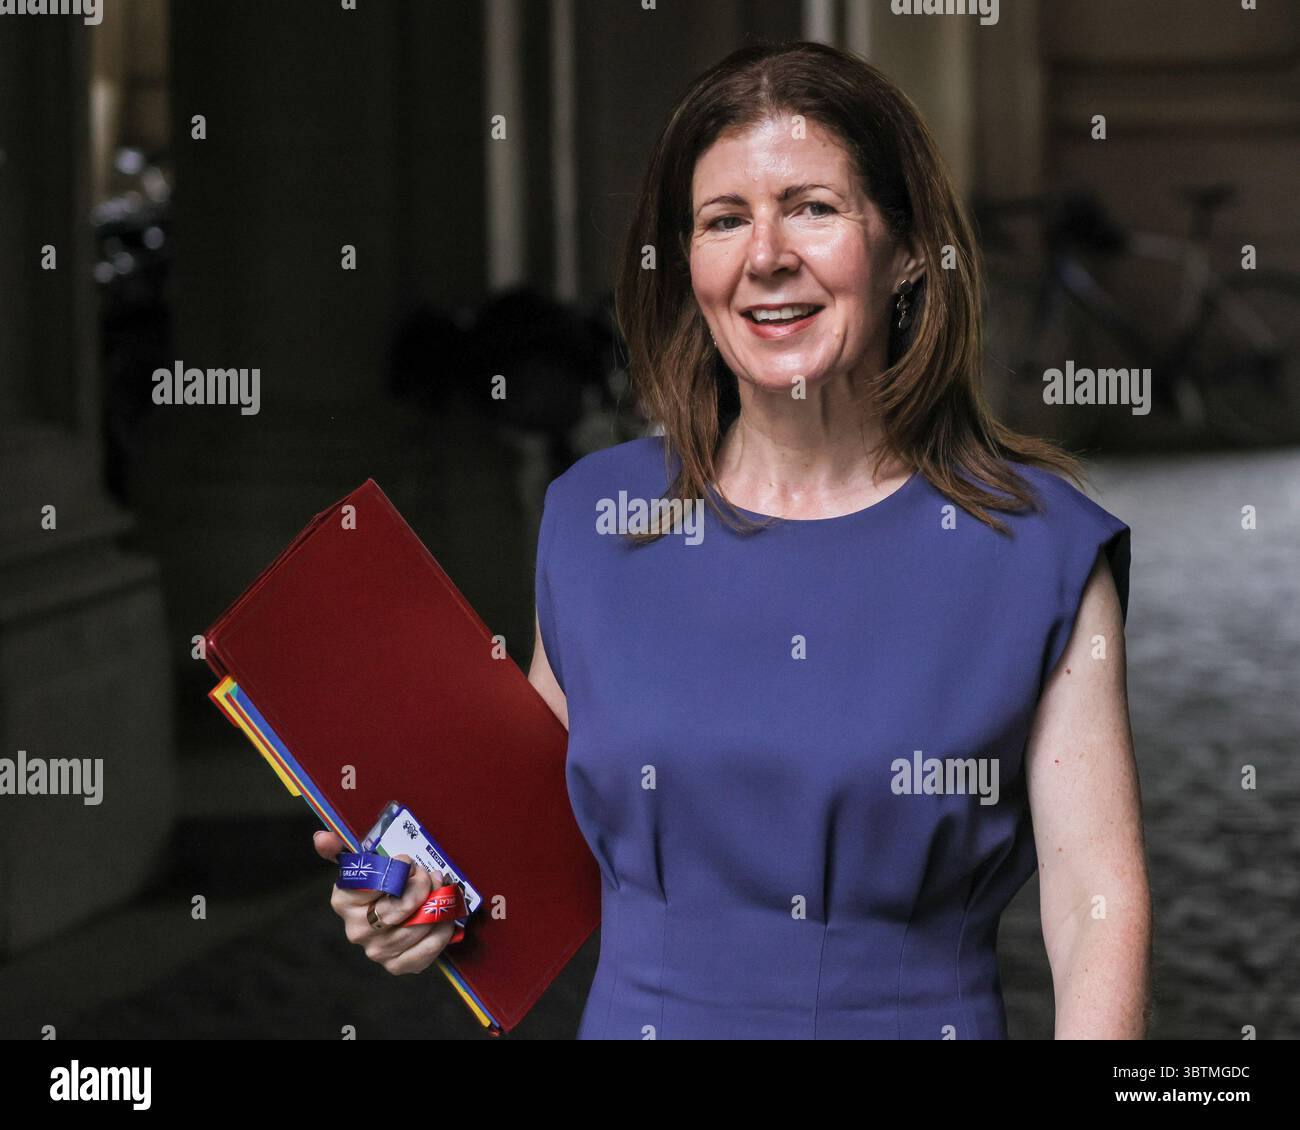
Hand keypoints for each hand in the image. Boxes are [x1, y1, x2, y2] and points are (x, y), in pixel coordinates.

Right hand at [314, 830, 457, 974]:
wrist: (389, 917)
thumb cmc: (379, 885)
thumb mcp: (361, 864)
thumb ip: (340, 850)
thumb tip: (321, 838)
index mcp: (343, 901)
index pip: (378, 882)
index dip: (400, 869)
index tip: (408, 862)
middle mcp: (356, 929)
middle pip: (399, 907)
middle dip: (422, 886)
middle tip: (430, 875)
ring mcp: (375, 951)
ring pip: (416, 928)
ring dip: (436, 907)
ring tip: (439, 892)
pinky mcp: (395, 965)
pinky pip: (425, 951)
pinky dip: (440, 933)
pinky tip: (443, 919)